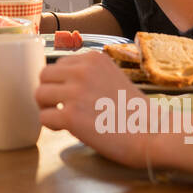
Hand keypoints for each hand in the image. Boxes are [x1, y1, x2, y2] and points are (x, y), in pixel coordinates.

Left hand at [34, 50, 151, 168]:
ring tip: (64, 119)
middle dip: (49, 93)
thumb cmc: (135, 111)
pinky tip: (67, 129)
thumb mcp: (112, 77)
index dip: (61, 83)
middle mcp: (82, 70)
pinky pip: (44, 117)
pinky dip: (51, 125)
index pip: (58, 65)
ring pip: (39, 94)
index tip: (73, 97)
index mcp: (93, 58)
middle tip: (61, 108)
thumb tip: (61, 84)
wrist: (153, 133)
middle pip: (44, 76)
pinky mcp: (71, 116)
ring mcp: (75, 92)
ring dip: (48, 108)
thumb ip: (88, 75)